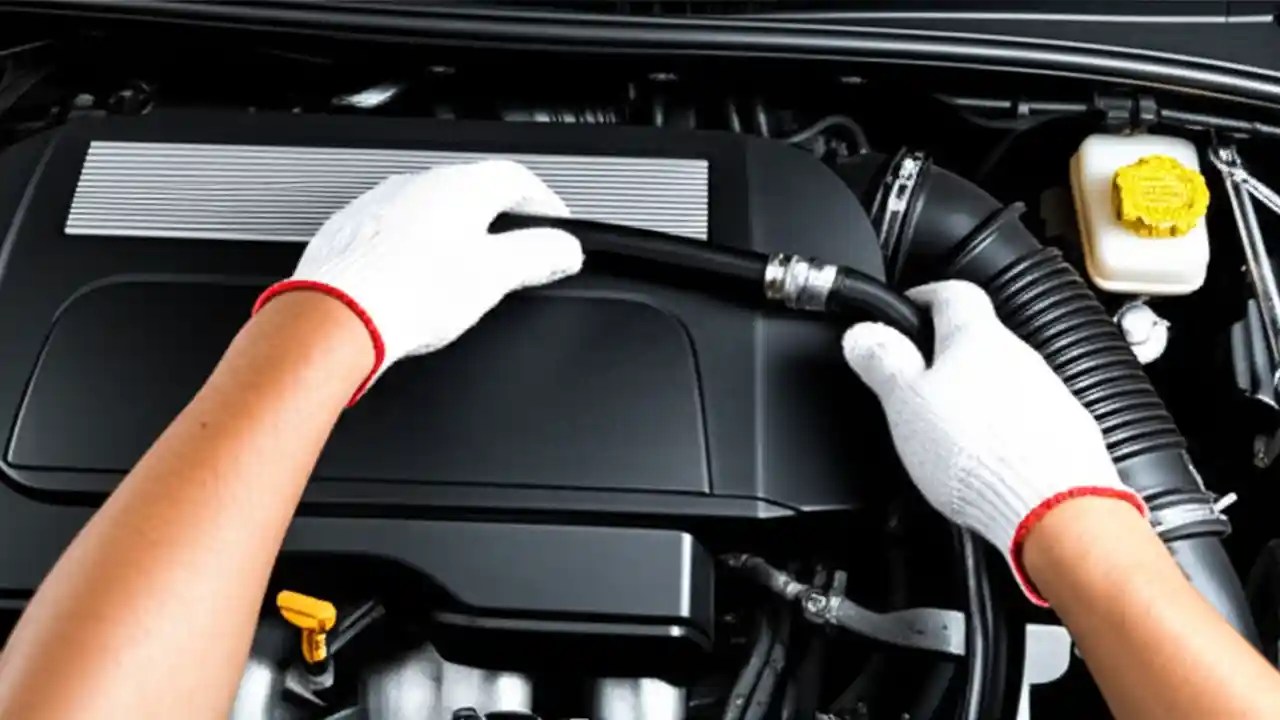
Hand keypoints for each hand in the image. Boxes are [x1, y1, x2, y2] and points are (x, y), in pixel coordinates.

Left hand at [253, 160, 583, 402]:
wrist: (336, 316)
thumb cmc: (408, 294)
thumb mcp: (494, 276)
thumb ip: (538, 255)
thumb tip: (565, 248)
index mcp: (459, 187)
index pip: (517, 178)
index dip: (544, 202)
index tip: (555, 225)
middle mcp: (417, 184)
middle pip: (474, 192)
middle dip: (500, 219)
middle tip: (517, 252)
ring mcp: (380, 203)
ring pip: (432, 209)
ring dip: (455, 233)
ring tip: (466, 272)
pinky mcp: (351, 229)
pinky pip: (395, 229)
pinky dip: (415, 247)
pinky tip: (417, 280)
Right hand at [841, 280, 1145, 604]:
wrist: (1053, 508)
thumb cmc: (979, 456)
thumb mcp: (906, 403)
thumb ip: (883, 363)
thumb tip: (861, 335)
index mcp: (976, 338)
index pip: (951, 293)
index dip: (924, 296)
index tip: (906, 308)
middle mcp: (1020, 356)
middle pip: (979, 338)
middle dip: (946, 354)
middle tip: (914, 379)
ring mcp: (1049, 393)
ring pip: (1004, 380)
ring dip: (976, 394)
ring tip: (946, 430)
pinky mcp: (1066, 432)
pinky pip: (1026, 418)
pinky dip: (1002, 430)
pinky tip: (983, 460)